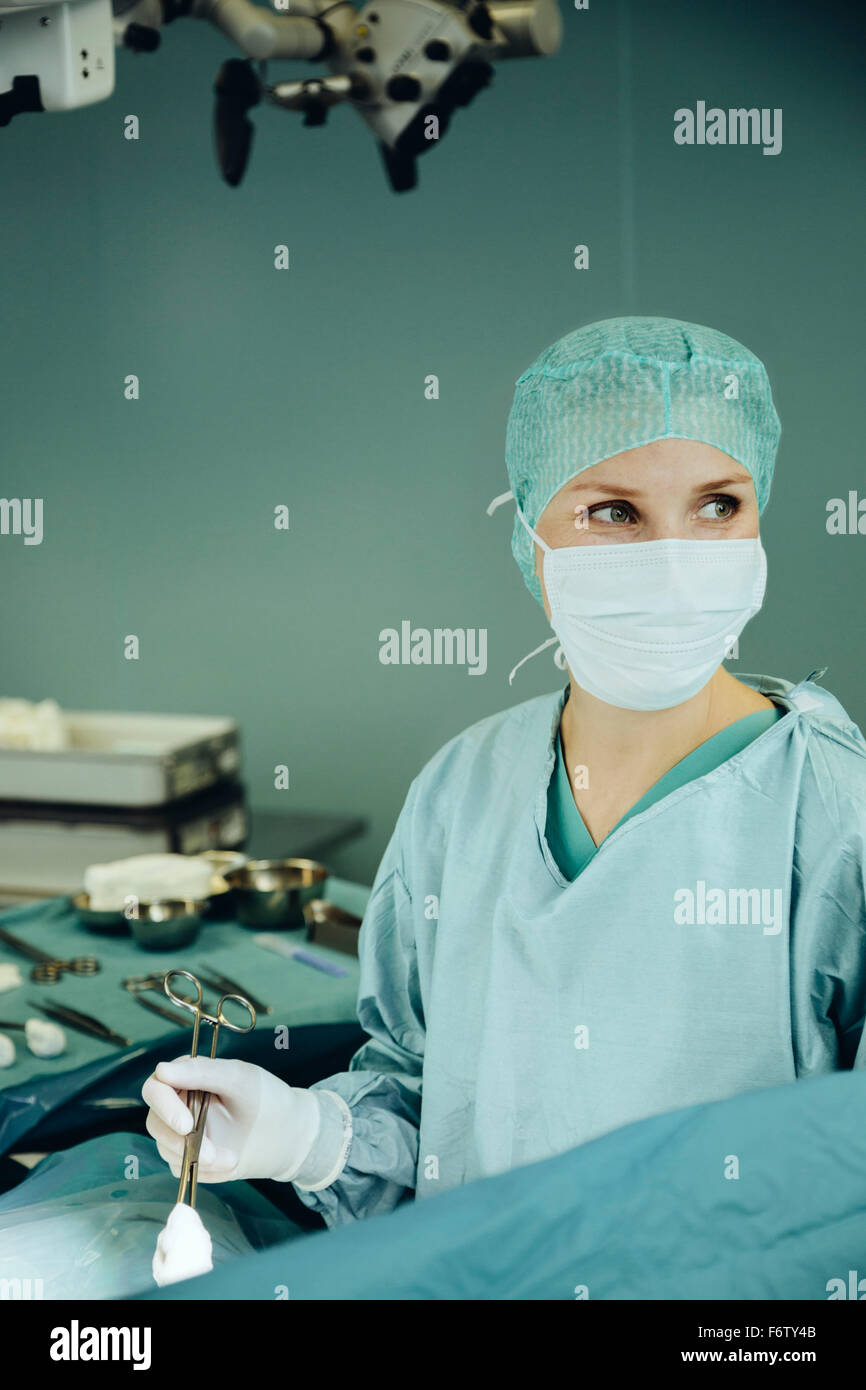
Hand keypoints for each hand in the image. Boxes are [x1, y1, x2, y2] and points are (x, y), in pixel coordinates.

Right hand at [142, 1055, 322, 1182]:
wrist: (289, 1137)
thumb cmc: (267, 1100)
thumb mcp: (240, 1080)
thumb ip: (202, 1072)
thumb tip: (162, 1070)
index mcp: (189, 1076)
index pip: (156, 1087)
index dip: (164, 1106)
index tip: (186, 1125)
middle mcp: (180, 1103)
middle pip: (155, 1123)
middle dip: (181, 1142)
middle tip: (214, 1154)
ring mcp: (183, 1132)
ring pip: (167, 1149)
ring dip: (199, 1158)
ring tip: (233, 1158)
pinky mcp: (190, 1157)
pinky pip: (183, 1168)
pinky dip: (206, 1171)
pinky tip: (231, 1163)